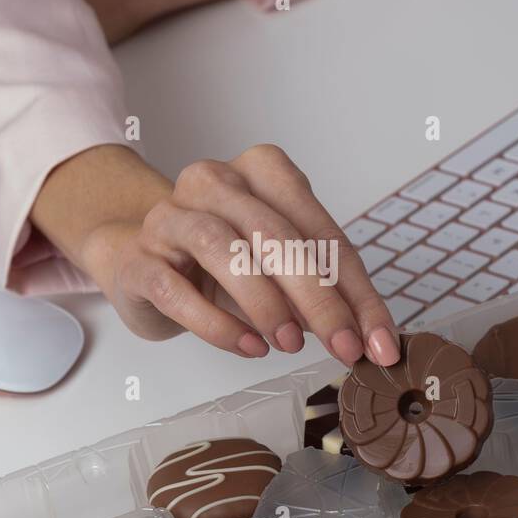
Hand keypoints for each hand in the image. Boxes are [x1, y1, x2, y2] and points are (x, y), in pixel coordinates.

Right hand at [32, 144, 400, 367]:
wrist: (137, 256)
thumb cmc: (222, 260)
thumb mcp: (280, 266)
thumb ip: (324, 291)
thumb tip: (373, 337)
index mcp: (262, 170)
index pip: (321, 229)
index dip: (356, 289)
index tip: (379, 340)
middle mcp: (213, 181)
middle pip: (275, 234)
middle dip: (319, 298)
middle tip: (345, 347)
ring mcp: (169, 216)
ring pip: (221, 248)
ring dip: (265, 302)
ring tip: (292, 345)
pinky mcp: (137, 258)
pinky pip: (175, 289)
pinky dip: (217, 323)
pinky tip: (249, 347)